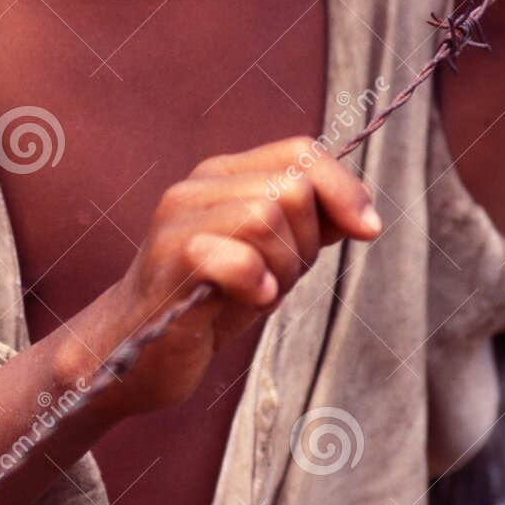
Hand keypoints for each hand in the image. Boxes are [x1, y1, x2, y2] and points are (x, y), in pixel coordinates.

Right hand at [86, 138, 380, 415]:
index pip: (299, 151)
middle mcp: (197, 187)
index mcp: (223, 175)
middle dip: (306, 242)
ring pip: (268, 216)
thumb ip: (307, 225)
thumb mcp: (270, 258)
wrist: (136, 353)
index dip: (344, 188)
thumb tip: (360, 212)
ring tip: (257, 293)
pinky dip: (257, 284)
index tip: (368, 230)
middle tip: (279, 279)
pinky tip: (249, 301)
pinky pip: (239, 258)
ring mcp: (178, 221)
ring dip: (281, 268)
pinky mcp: (171, 262)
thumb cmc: (209, 303)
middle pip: (292, 187)